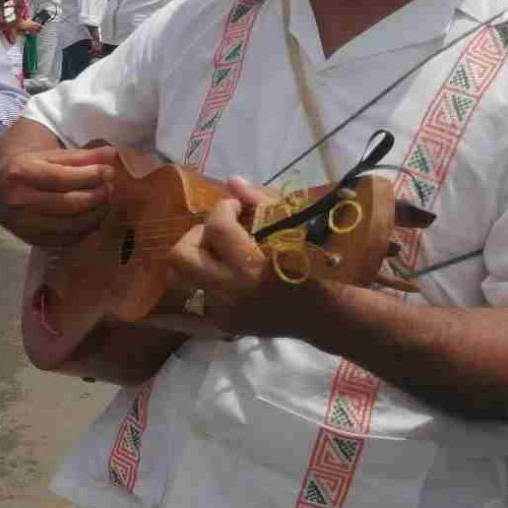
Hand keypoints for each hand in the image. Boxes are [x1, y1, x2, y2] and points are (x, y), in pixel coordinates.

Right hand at [0, 143, 116, 247]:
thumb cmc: (29, 166)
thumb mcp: (50, 155)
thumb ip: (81, 156)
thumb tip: (111, 154)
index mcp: (19, 173)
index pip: (63, 178)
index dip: (90, 176)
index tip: (109, 172)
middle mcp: (17, 201)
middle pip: (68, 203)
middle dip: (96, 196)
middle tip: (109, 188)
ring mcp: (22, 224)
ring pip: (69, 225)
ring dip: (95, 215)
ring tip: (105, 202)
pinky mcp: (29, 239)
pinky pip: (65, 239)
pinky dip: (84, 230)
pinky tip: (93, 217)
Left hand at [165, 177, 309, 338]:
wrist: (326, 313)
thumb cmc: (316, 267)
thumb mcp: (296, 228)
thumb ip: (261, 202)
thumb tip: (232, 182)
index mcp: (251, 266)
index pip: (216, 228)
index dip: (223, 208)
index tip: (236, 207)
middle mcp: (230, 292)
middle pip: (181, 257)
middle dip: (195, 235)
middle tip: (216, 231)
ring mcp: (223, 311)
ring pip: (182, 280)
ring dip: (195, 260)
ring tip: (215, 255)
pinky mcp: (223, 325)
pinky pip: (192, 308)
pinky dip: (194, 293)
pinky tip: (193, 290)